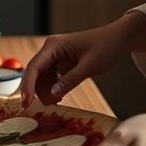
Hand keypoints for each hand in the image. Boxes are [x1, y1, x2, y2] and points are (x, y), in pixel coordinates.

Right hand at [21, 11, 145, 106]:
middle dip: (37, 91)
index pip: (34, 67)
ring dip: (45, 92)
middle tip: (48, 107)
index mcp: (54, 45)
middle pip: (35, 74)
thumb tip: (52, 95)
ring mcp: (54, 56)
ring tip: (58, 102)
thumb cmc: (106, 47)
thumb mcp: (90, 66)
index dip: (28, 86)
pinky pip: (50, 78)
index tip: (27, 103)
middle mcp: (50, 49)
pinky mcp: (60, 63)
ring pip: (41, 78)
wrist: (118, 39)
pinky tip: (60, 97)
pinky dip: (52, 89)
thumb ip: (70, 80)